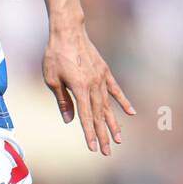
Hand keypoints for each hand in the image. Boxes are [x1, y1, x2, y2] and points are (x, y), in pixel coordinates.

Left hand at [43, 23, 134, 154]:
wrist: (68, 31)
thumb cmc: (55, 55)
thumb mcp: (52, 80)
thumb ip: (63, 101)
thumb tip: (69, 120)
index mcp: (80, 89)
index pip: (86, 117)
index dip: (89, 134)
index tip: (93, 148)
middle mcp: (94, 85)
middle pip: (100, 115)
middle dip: (103, 135)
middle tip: (108, 152)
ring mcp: (101, 78)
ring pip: (108, 105)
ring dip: (113, 123)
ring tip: (119, 139)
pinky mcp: (104, 71)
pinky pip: (115, 90)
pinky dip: (122, 102)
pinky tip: (130, 113)